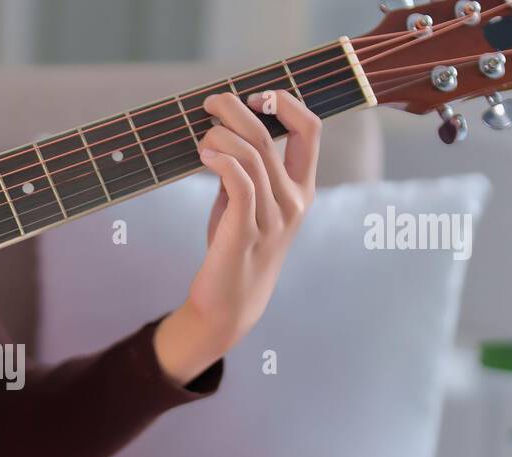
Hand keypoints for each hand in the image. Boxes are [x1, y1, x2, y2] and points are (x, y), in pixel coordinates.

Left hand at [153, 90, 320, 383]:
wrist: (229, 305)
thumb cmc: (235, 250)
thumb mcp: (247, 206)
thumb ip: (246, 172)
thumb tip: (226, 129)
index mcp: (302, 190)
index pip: (311, 129)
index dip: (286, 102)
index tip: (255, 95)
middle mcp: (294, 201)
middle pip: (271, 135)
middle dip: (237, 109)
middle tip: (210, 102)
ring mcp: (273, 218)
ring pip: (251, 154)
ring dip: (220, 135)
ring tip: (201, 138)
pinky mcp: (245, 231)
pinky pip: (238, 180)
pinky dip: (219, 159)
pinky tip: (203, 157)